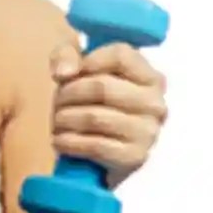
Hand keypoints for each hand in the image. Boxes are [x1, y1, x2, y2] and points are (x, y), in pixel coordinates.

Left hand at [49, 41, 168, 188]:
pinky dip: (68, 142)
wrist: (97, 156)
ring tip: (58, 121)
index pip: (121, 55)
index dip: (88, 61)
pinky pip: (94, 145)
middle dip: (68, 94)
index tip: (70, 74)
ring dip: (64, 119)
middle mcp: (156, 104)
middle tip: (57, 102)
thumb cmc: (90, 105)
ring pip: (94, 117)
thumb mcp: (78, 70)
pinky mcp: (135, 157)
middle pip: (101, 86)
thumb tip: (64, 72)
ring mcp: (148, 132)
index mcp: (151, 77)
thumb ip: (67, 54)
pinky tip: (60, 140)